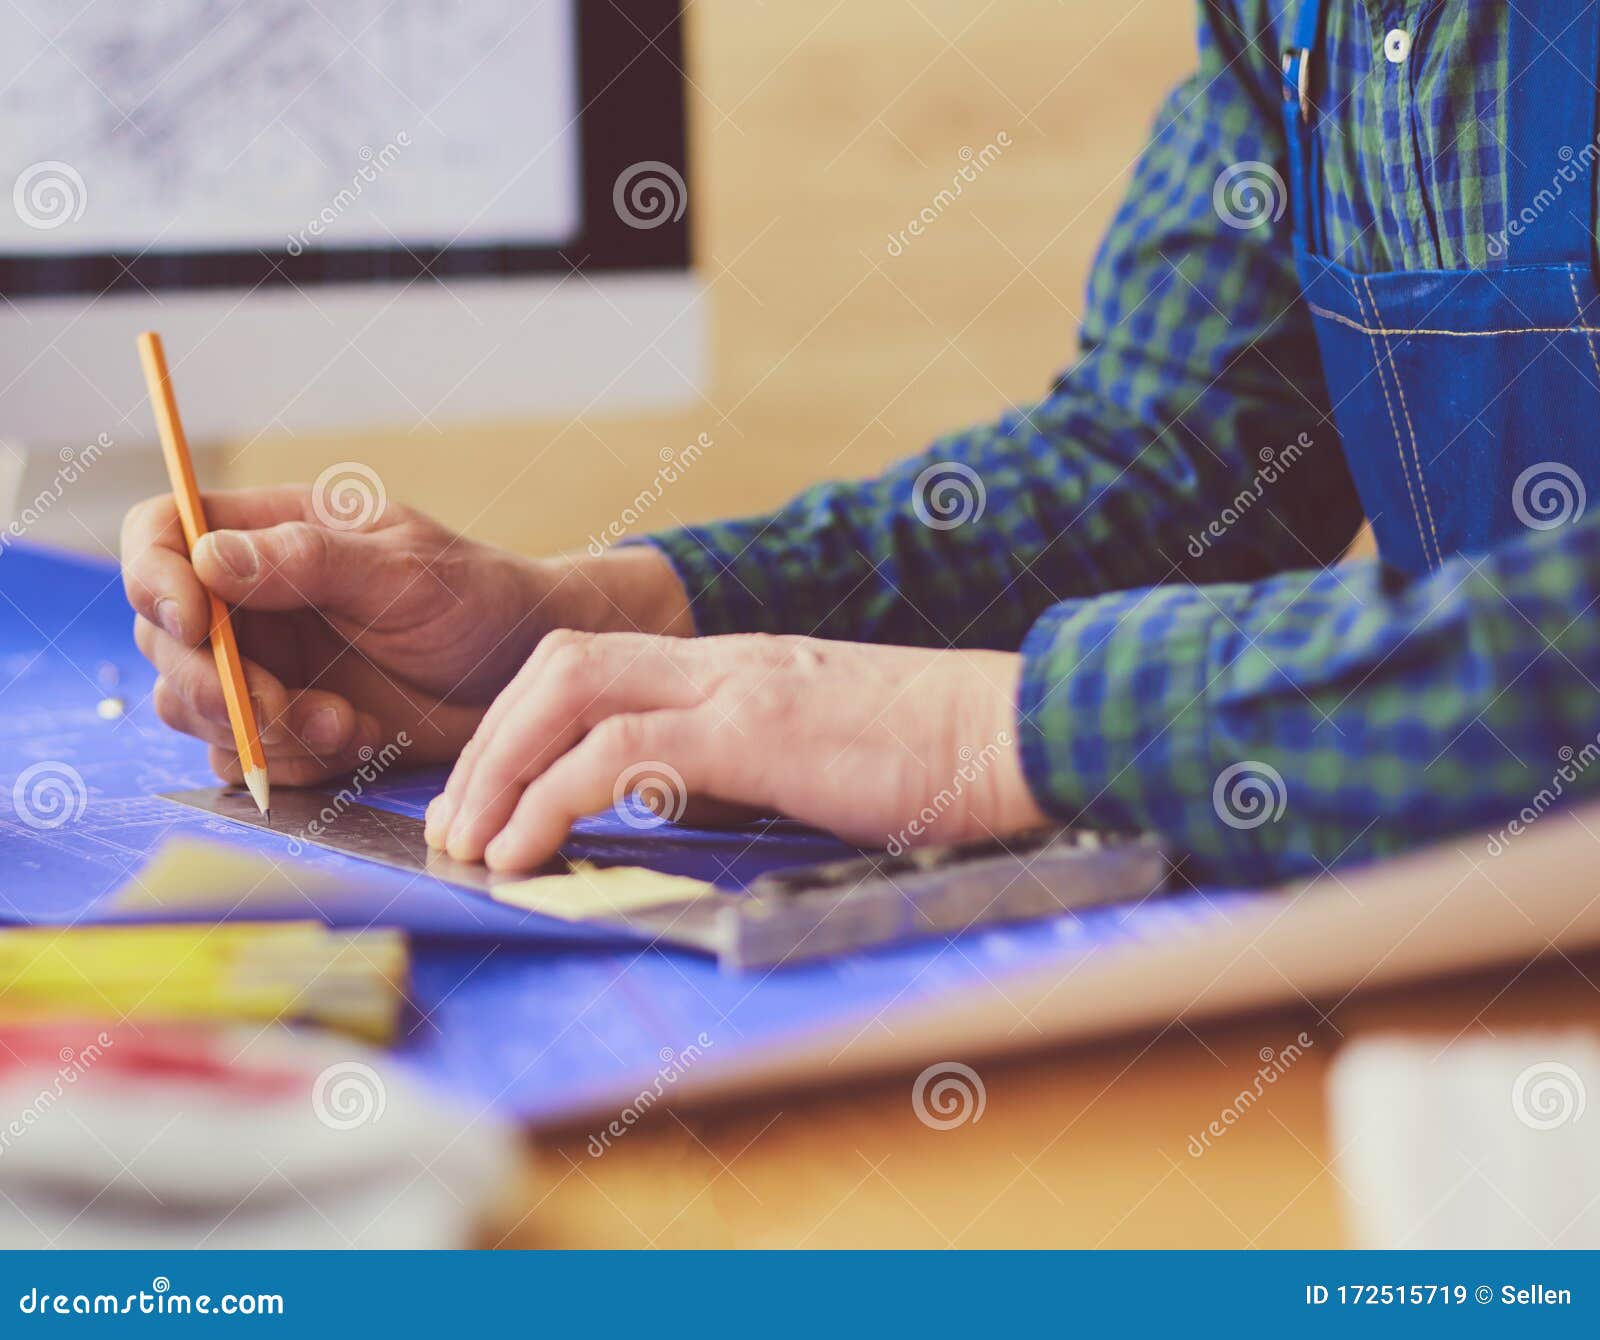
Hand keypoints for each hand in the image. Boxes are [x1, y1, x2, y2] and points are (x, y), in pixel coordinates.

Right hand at [121, 484, 692, 785]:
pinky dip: (288, 762)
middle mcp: (251, 599)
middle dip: (212, 682)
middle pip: (165, 635)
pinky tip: (361, 740)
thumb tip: (206, 559)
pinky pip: (241, 757)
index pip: (161, 533)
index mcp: (269, 534)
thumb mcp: (405, 570)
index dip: (152, 575)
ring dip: (258, 730)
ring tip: (349, 725)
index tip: (196, 621)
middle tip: (282, 706)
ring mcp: (263, 666)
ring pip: (193, 707)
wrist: (527, 675)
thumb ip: (309, 563)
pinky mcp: (286, 727)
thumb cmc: (478, 600)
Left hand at [425, 632, 1047, 870]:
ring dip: (499, 768)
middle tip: (454, 822)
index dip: (519, 725)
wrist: (1018, 730)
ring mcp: (736, 686)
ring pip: (568, 693)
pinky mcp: (756, 730)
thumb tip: (682, 809)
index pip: (592, 665)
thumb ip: (747, 768)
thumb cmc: (935, 759)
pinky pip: (620, 753)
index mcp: (732, 668)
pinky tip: (525, 851)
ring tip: (472, 842)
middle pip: (556, 665)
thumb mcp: (820, 757)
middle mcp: (720, 662)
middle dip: (486, 743)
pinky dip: (551, 798)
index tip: (490, 796)